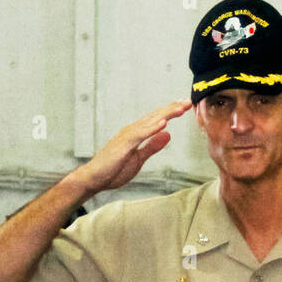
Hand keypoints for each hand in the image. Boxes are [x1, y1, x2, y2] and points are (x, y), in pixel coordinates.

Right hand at [70, 101, 192, 195]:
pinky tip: (163, 123)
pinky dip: (151, 128)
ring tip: (180, 108)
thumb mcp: (139, 158)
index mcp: (136, 134)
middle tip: (188, 101)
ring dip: (165, 114)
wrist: (93, 179)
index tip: (184, 105)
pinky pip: (139, 135)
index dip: (171, 112)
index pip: (156, 120)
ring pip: (149, 122)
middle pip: (155, 116)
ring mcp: (127, 137)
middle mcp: (132, 131)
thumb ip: (152, 146)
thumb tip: (167, 134)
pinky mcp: (123, 145)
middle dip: (172, 109)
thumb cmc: (112, 170)